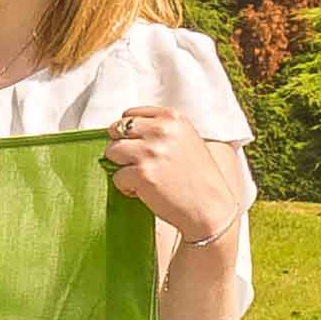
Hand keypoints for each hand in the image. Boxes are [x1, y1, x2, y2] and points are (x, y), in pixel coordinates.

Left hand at [105, 106, 246, 248]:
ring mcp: (150, 151)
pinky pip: (116, 177)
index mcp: (172, 118)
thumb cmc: (196, 175)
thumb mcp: (184, 139)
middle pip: (115, 130)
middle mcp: (161, 130)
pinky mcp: (140, 173)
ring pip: (111, 152)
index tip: (137, 145)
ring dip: (120, 166)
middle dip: (120, 148)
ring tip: (141, 176)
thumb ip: (158, 129)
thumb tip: (121, 128)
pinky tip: (145, 191)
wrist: (209, 205)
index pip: (129, 114)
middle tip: (137, 163)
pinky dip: (126, 187)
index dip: (127, 133)